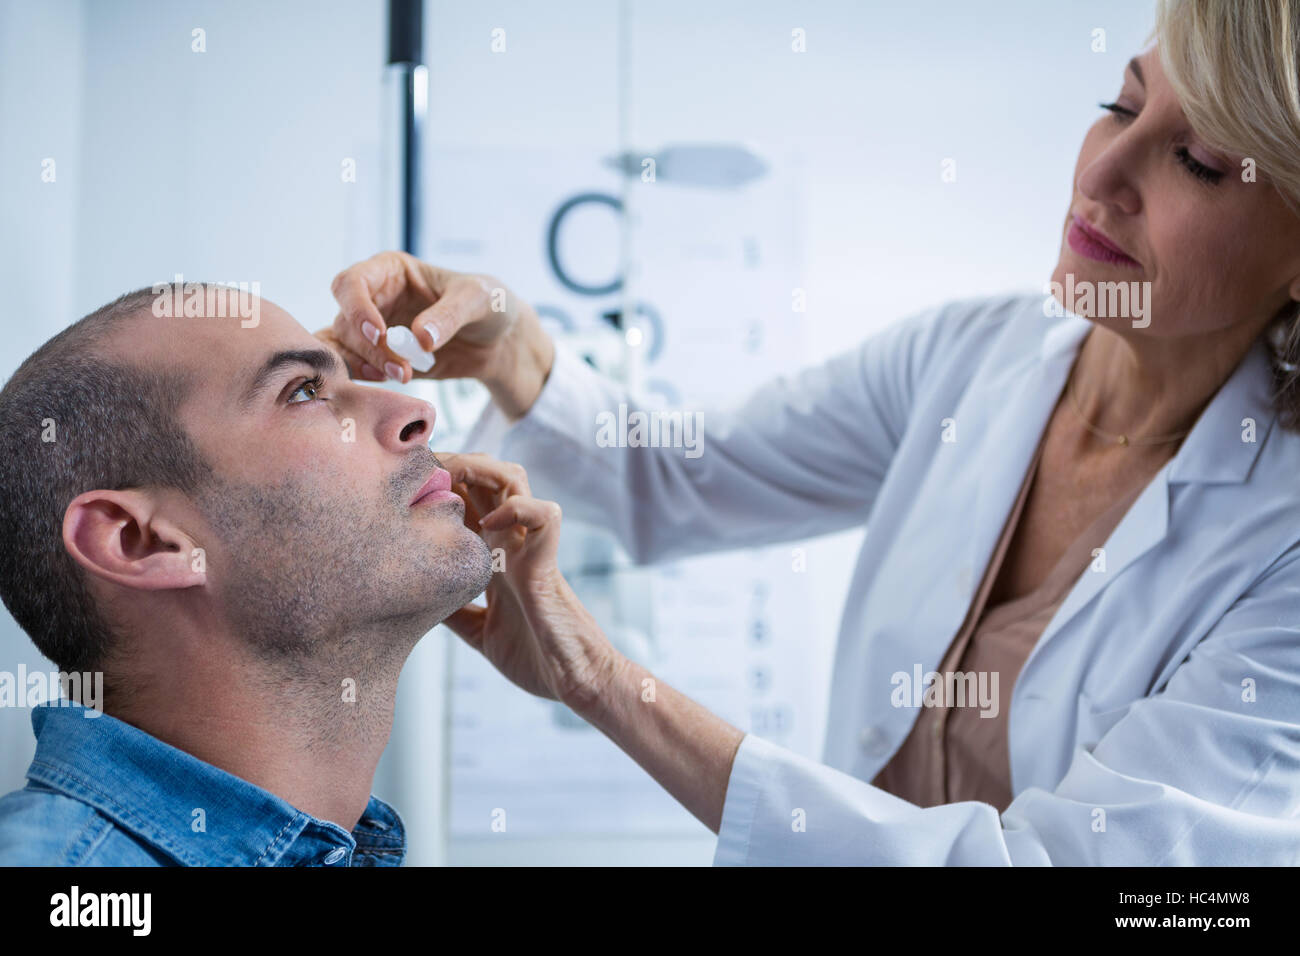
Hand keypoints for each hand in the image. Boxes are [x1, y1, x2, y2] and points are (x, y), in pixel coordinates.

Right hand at [315, 251, 553, 417]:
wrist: (500, 342)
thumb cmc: (488, 306)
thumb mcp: (478, 300)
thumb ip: (450, 314)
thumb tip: (421, 337)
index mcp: (391, 271)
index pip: (351, 283)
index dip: (357, 308)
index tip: (380, 333)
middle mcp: (376, 298)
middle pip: (345, 321)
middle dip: (369, 347)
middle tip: (402, 368)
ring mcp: (375, 330)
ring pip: (344, 347)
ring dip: (365, 365)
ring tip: (403, 376)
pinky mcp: (381, 358)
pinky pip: (355, 367)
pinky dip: (363, 377)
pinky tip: (391, 381)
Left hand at [439, 453, 623, 710]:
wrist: (572, 682)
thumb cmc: (535, 657)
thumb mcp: (478, 631)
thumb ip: (454, 611)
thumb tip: (416, 600)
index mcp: (494, 554)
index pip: (466, 499)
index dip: (439, 484)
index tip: (405, 489)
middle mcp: (510, 542)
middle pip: (485, 475)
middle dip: (451, 466)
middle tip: (420, 477)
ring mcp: (529, 547)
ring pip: (514, 478)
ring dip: (480, 471)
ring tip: (449, 486)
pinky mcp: (547, 561)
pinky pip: (543, 514)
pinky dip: (517, 509)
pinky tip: (488, 528)